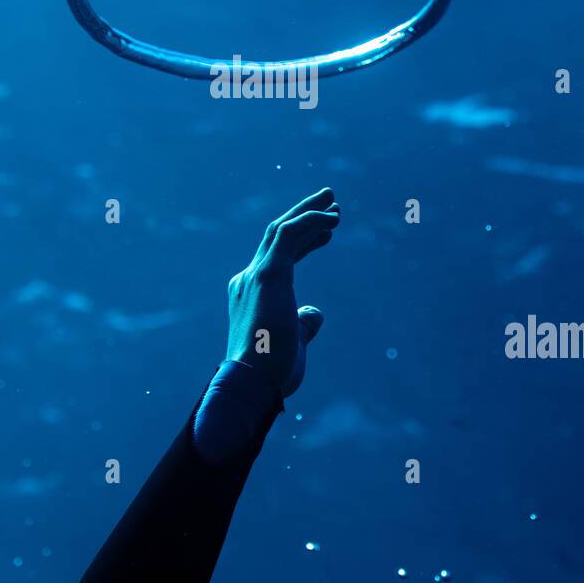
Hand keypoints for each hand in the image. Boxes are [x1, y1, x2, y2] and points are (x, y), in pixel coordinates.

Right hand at [225, 188, 340, 396]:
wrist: (252, 381)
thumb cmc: (271, 370)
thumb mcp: (293, 341)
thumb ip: (303, 324)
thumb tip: (315, 312)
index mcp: (251, 293)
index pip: (278, 257)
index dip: (304, 242)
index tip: (328, 233)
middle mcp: (249, 278)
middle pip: (277, 236)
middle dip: (304, 215)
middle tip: (330, 201)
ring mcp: (255, 274)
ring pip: (281, 230)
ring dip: (308, 212)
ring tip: (334, 202)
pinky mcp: (267, 275)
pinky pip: (288, 235)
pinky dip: (309, 222)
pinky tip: (331, 220)